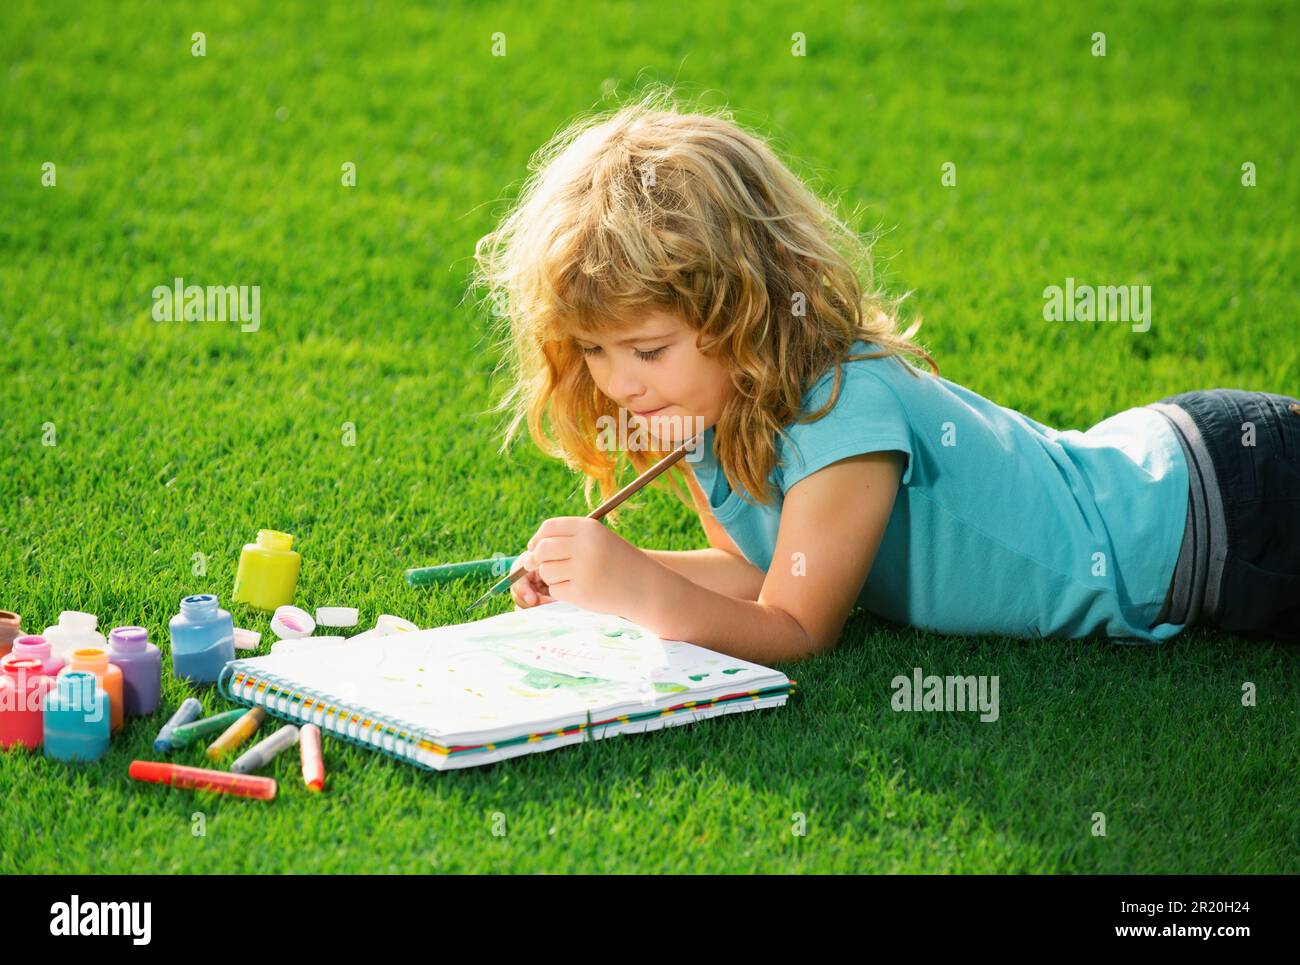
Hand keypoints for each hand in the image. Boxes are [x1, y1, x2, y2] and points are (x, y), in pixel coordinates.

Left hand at [516, 516, 659, 616]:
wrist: (645, 586)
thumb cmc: (616, 562)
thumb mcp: (597, 540)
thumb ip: (566, 541)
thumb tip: (527, 554)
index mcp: (588, 528)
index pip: (549, 528)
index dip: (538, 539)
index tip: (536, 549)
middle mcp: (585, 545)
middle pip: (542, 549)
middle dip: (538, 559)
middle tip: (543, 567)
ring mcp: (583, 569)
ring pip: (546, 571)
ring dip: (552, 577)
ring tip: (572, 578)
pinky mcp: (581, 591)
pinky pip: (555, 589)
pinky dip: (562, 591)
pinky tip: (579, 590)